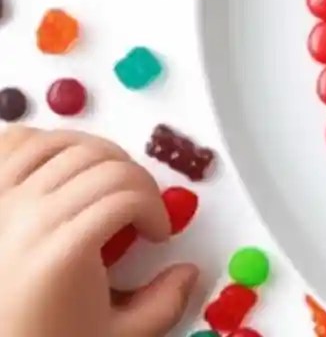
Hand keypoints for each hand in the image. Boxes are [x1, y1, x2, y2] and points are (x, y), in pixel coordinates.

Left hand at [0, 127, 199, 336]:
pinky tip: (61, 166)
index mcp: (64, 251)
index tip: (155, 232)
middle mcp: (26, 217)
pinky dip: (45, 142)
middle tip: (139, 209)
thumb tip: (187, 275)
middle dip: (136, 180)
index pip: (128, 192)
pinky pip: (15, 142)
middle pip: (101, 161)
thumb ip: (162, 306)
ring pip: (61, 142)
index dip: (155, 208)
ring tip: (105, 182)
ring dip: (96, 154)